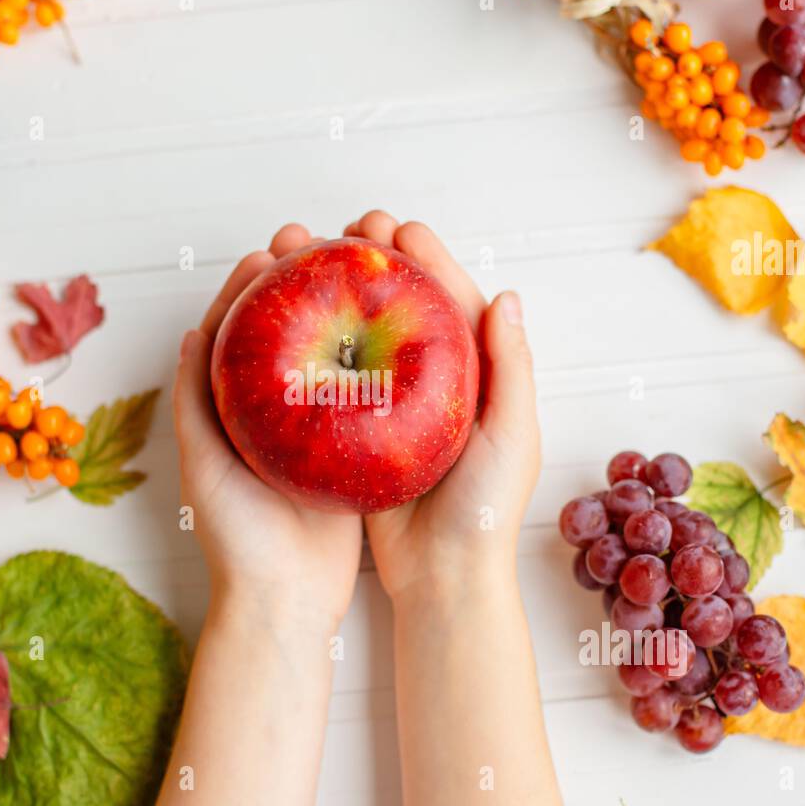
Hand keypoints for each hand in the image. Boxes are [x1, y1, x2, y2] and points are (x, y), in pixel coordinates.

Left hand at [174, 223, 363, 631]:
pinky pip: (363, 399)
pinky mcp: (353, 454)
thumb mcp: (203, 465)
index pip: (239, 335)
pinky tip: (392, 330)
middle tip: (318, 246)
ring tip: (359, 271)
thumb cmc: (237, 539)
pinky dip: (373, 363)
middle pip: (288, 336)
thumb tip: (194, 333)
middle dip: (301, 288)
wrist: (287, 601)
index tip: (270, 252)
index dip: (251, 290)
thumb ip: (194, 403)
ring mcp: (316, 434)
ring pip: (328, 360)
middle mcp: (275, 417)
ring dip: (339, 315)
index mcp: (233, 414)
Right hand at [343, 212, 540, 604]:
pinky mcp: (357, 434)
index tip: (395, 227)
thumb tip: (507, 296)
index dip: (424, 257)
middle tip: (346, 231)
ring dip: (341, 296)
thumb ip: (512, 368)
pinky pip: (336, 382)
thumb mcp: (511, 436)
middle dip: (375, 262)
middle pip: (402, 306)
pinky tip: (292, 327)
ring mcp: (391, 407)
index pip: (449, 299)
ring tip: (310, 262)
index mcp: (475, 376)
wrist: (442, 577)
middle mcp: (432, 384)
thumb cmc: (485, 510)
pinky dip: (318, 350)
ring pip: (364, 337)